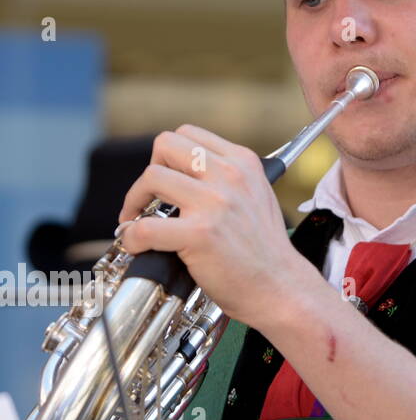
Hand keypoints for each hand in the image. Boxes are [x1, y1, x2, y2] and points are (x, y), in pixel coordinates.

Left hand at [115, 124, 312, 325]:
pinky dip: (131, 239)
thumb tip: (183, 173)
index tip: (165, 179)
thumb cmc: (265, 249)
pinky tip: (139, 247)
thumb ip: (227, 177)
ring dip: (134, 203)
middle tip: (149, 200)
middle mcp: (231, 176)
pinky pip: (144, 227)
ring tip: (139, 223)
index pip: (188, 133)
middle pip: (166, 145)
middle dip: (149, 173)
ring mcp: (215, 203)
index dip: (167, 156)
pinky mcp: (200, 234)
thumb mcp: (256, 195)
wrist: (280, 286)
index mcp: (244, 162)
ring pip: (151, 178)